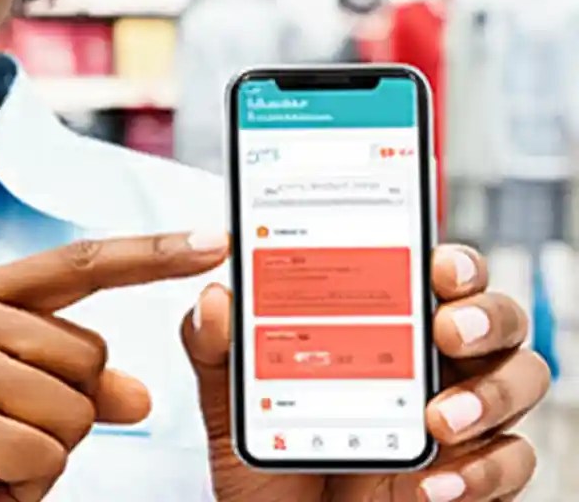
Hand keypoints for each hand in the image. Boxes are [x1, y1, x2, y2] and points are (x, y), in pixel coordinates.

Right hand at [0, 233, 229, 501]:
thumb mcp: (24, 397)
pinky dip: (29, 482)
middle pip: (91, 355)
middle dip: (72, 408)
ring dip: (50, 450)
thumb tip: (140, 394)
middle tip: (9, 429)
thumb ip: (82, 381)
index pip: (78, 265)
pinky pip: (48, 454)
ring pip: (77, 408)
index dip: (150, 254)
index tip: (211, 241)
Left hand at [185, 244, 552, 500]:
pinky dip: (484, 470)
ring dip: (490, 393)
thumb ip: (216, 344)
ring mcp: (463, 414)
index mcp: (386, 322)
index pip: (435, 273)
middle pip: (496, 314)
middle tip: (446, 329)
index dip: (449, 260)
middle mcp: (434, 360)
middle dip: (485, 313)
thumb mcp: (231, 396)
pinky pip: (513, 461)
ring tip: (439, 419)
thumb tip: (217, 298)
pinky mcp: (476, 471)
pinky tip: (435, 483)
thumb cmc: (274, 451)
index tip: (433, 264)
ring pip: (521, 378)